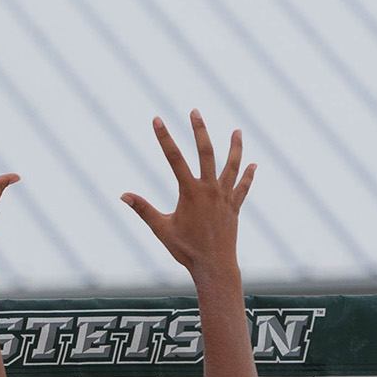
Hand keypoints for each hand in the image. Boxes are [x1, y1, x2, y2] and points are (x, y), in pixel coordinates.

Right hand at [122, 110, 254, 271]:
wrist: (214, 265)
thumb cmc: (185, 249)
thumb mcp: (160, 228)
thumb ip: (143, 209)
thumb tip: (123, 195)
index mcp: (190, 192)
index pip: (174, 158)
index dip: (164, 137)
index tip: (157, 120)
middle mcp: (210, 189)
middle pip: (206, 153)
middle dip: (199, 130)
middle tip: (195, 112)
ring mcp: (225, 197)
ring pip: (232, 166)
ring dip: (235, 147)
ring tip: (238, 131)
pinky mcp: (234, 207)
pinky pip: (243, 187)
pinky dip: (247, 175)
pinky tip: (253, 164)